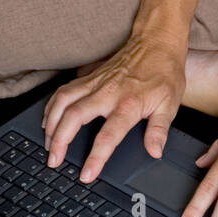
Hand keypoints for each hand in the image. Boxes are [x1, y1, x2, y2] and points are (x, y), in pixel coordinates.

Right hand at [41, 30, 186, 181]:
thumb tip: (155, 152)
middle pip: (74, 117)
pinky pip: (63, 91)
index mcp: (128, 104)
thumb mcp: (170, 103)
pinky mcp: (89, 76)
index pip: (108, 135)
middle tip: (53, 161)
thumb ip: (159, 130)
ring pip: (62, 102)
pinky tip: (48, 119)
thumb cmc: (164, 72)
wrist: (156, 41)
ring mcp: (95, 83)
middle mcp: (107, 93)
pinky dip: (51, 106)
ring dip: (51, 124)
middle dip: (59, 141)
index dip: (95, 158)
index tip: (86, 175)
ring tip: (47, 144)